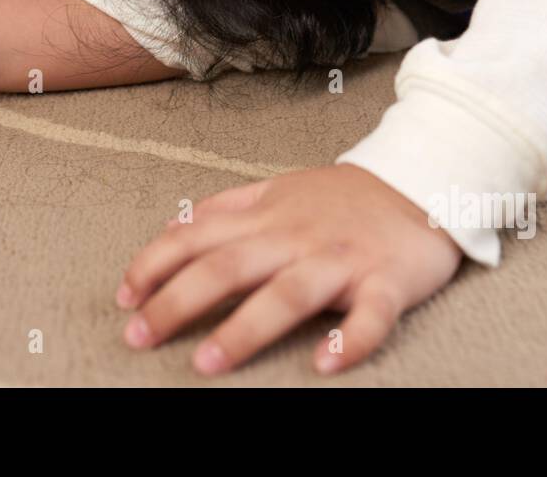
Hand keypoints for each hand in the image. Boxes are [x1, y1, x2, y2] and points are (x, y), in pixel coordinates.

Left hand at [115, 164, 463, 375]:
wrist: (422, 181)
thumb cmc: (342, 197)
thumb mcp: (279, 189)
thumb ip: (227, 209)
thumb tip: (173, 229)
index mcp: (268, 215)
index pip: (197, 235)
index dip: (154, 264)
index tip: (124, 298)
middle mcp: (298, 236)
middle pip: (229, 266)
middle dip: (178, 302)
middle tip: (140, 337)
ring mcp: (342, 259)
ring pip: (288, 293)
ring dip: (244, 329)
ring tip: (207, 363)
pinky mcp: (387, 281)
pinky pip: (370, 315)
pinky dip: (350, 341)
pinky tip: (325, 365)